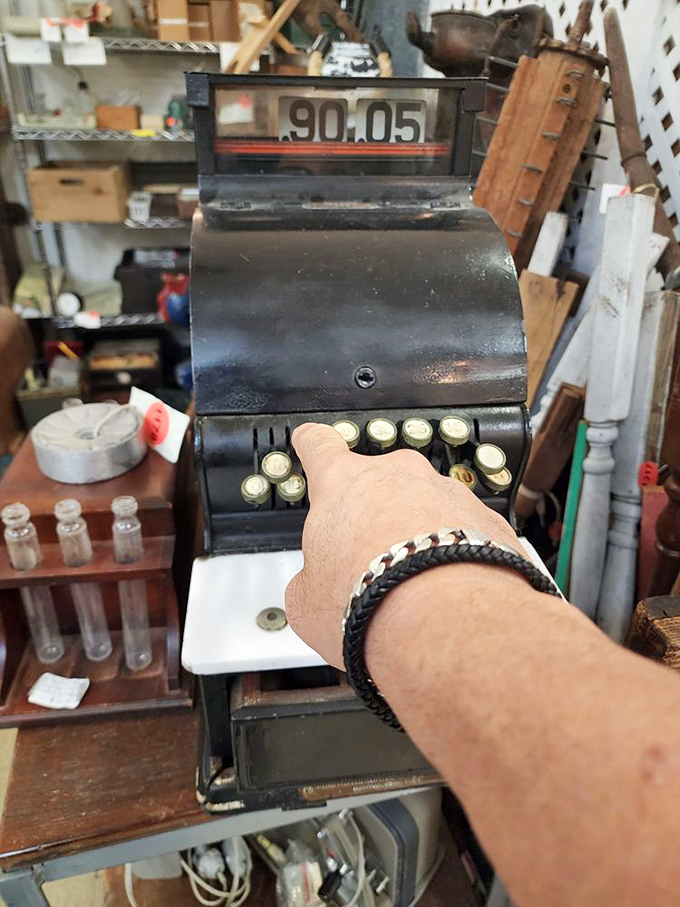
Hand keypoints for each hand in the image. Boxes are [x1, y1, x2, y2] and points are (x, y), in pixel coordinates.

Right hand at [285, 423, 520, 667]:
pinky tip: (446, 591)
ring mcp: (447, 492)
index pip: (320, 445)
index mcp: (344, 482)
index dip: (313, 444)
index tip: (312, 442)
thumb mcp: (306, 601)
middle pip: (377, 484)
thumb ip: (308, 578)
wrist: (446, 621)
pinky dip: (454, 555)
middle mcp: (399, 475)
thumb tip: (315, 589)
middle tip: (367, 563)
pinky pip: (463, 532)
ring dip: (417, 537)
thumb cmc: (372, 602)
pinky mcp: (486, 519)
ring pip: (424, 508)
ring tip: (411, 587)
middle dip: (372, 516)